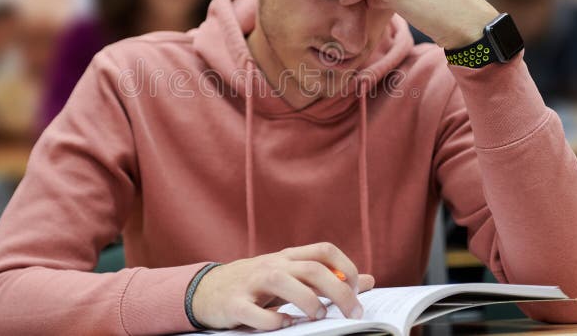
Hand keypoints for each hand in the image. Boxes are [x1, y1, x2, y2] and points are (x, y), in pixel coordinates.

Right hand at [191, 242, 374, 329]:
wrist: (207, 290)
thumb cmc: (257, 285)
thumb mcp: (292, 276)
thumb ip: (328, 278)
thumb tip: (369, 280)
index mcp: (288, 258)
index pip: (324, 250)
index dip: (347, 267)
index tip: (359, 290)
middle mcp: (272, 265)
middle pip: (312, 268)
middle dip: (339, 291)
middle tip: (352, 313)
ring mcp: (251, 283)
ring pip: (283, 281)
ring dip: (308, 300)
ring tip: (319, 315)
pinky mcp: (234, 304)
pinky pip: (254, 311)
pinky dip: (273, 320)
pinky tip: (284, 325)